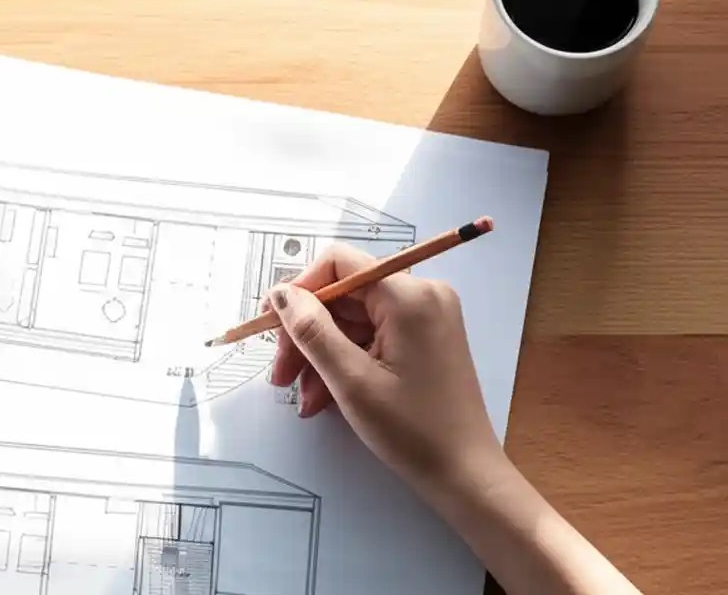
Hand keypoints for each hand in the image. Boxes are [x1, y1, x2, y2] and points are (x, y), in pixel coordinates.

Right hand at [265, 243, 506, 491]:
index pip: (338, 263)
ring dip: (320, 354)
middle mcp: (421, 296)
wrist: (465, 474)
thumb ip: (312, 330)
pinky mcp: (421, 338)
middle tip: (281, 374)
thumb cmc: (416, 431)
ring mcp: (423, 317)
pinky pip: (369, 337)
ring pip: (351, 321)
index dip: (298, 289)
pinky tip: (324, 396)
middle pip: (342, 295)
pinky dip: (343, 362)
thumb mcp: (351, 380)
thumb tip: (281, 294)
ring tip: (303, 397)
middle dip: (306, 333)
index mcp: (409, 296)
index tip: (272, 323)